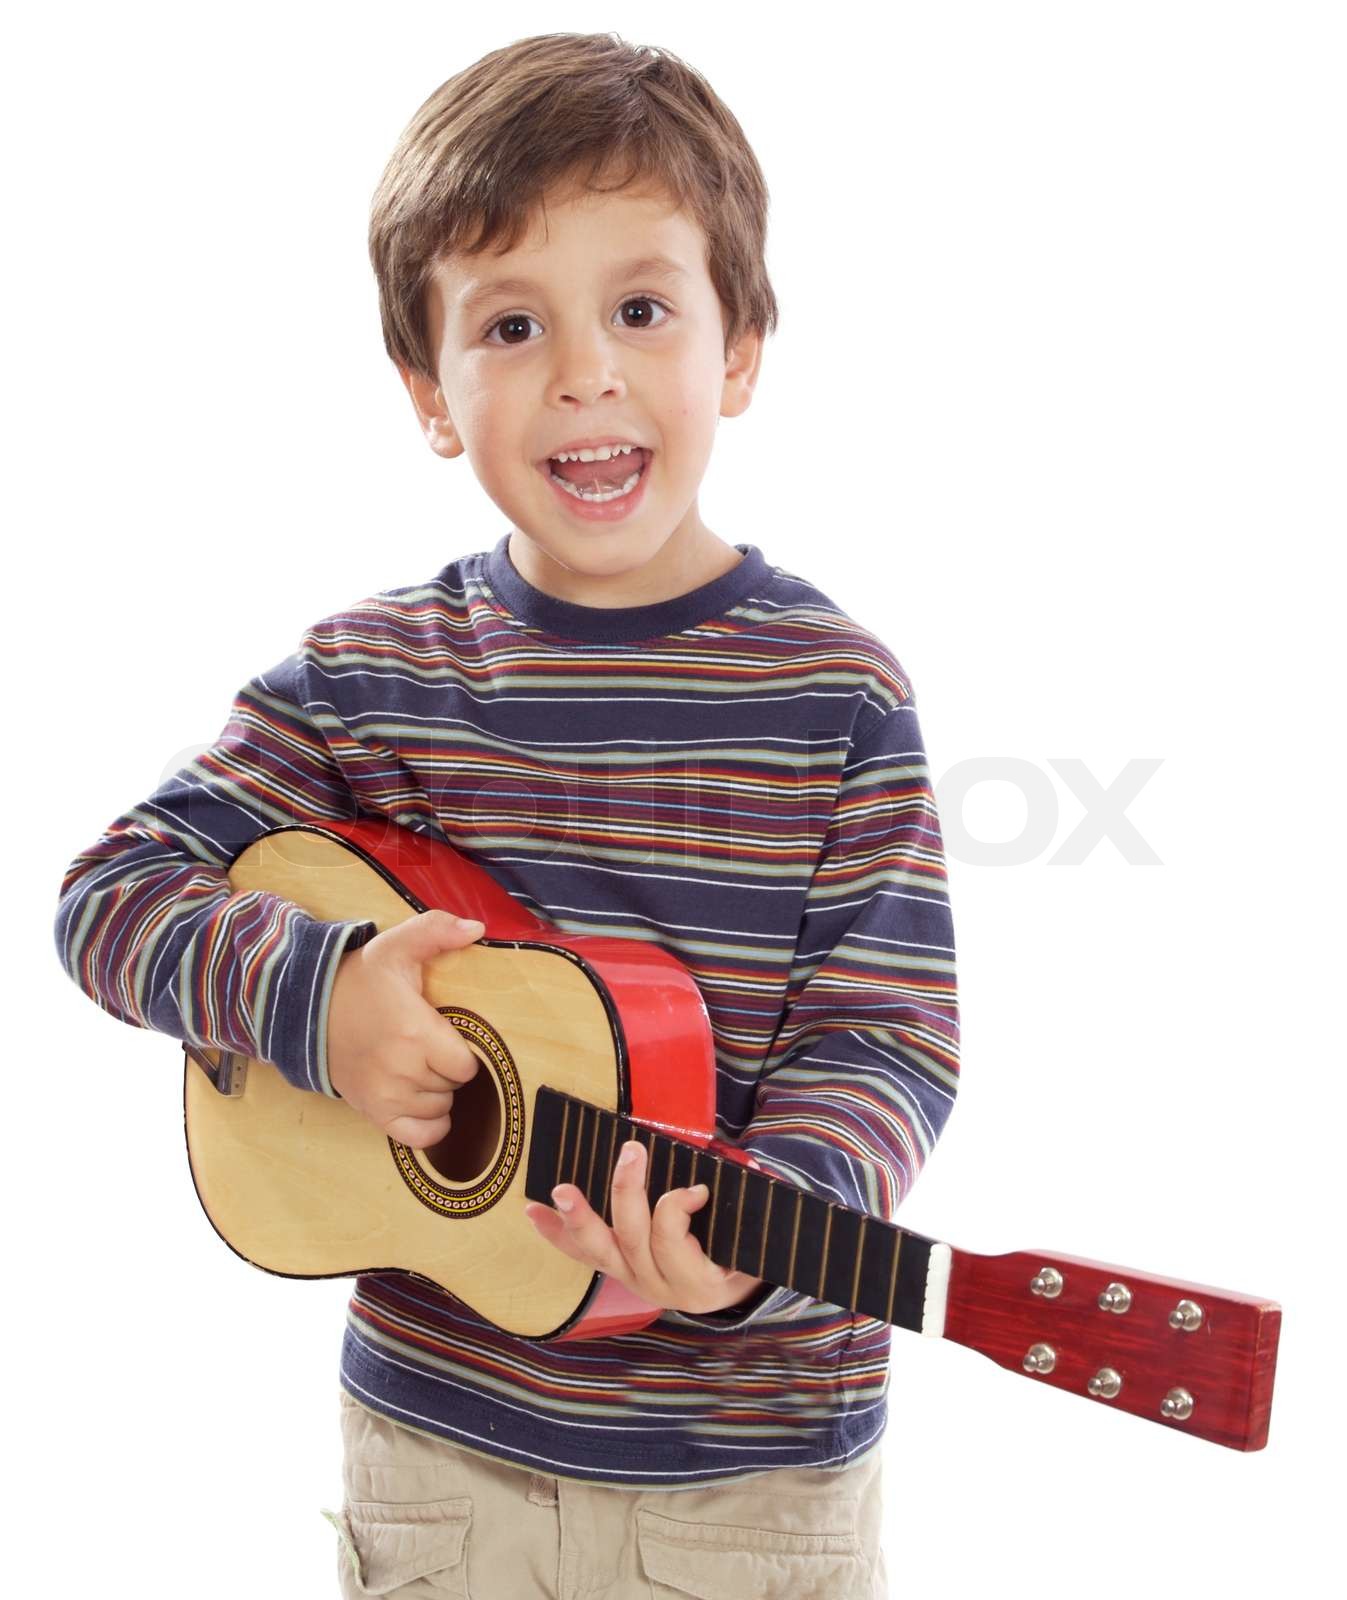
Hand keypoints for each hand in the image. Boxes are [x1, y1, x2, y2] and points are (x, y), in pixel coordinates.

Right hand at [327, 909, 483, 1147]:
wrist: (310, 1010)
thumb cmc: (361, 981)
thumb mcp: (397, 946)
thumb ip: (437, 931)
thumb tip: (477, 928)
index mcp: (414, 1032)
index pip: (467, 1065)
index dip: (465, 1051)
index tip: (449, 1035)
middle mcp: (401, 1070)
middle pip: (454, 1086)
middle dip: (449, 1068)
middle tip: (431, 1046)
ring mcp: (385, 1096)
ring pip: (439, 1109)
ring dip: (438, 1092)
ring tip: (421, 1066)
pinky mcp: (372, 1113)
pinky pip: (419, 1137)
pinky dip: (429, 1126)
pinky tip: (424, 1103)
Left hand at [524, 1139, 766, 1315]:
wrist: (730, 1295)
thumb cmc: (745, 1256)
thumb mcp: (753, 1239)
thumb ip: (741, 1205)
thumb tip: (741, 1165)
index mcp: (697, 1282)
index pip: (672, 1241)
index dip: (678, 1207)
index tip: (698, 1188)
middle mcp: (659, 1287)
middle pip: (632, 1237)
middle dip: (627, 1192)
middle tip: (632, 1151)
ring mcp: (632, 1281)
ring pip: (598, 1250)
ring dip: (578, 1217)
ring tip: (560, 1190)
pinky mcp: (616, 1273)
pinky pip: (582, 1256)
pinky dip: (558, 1233)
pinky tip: (534, 1212)